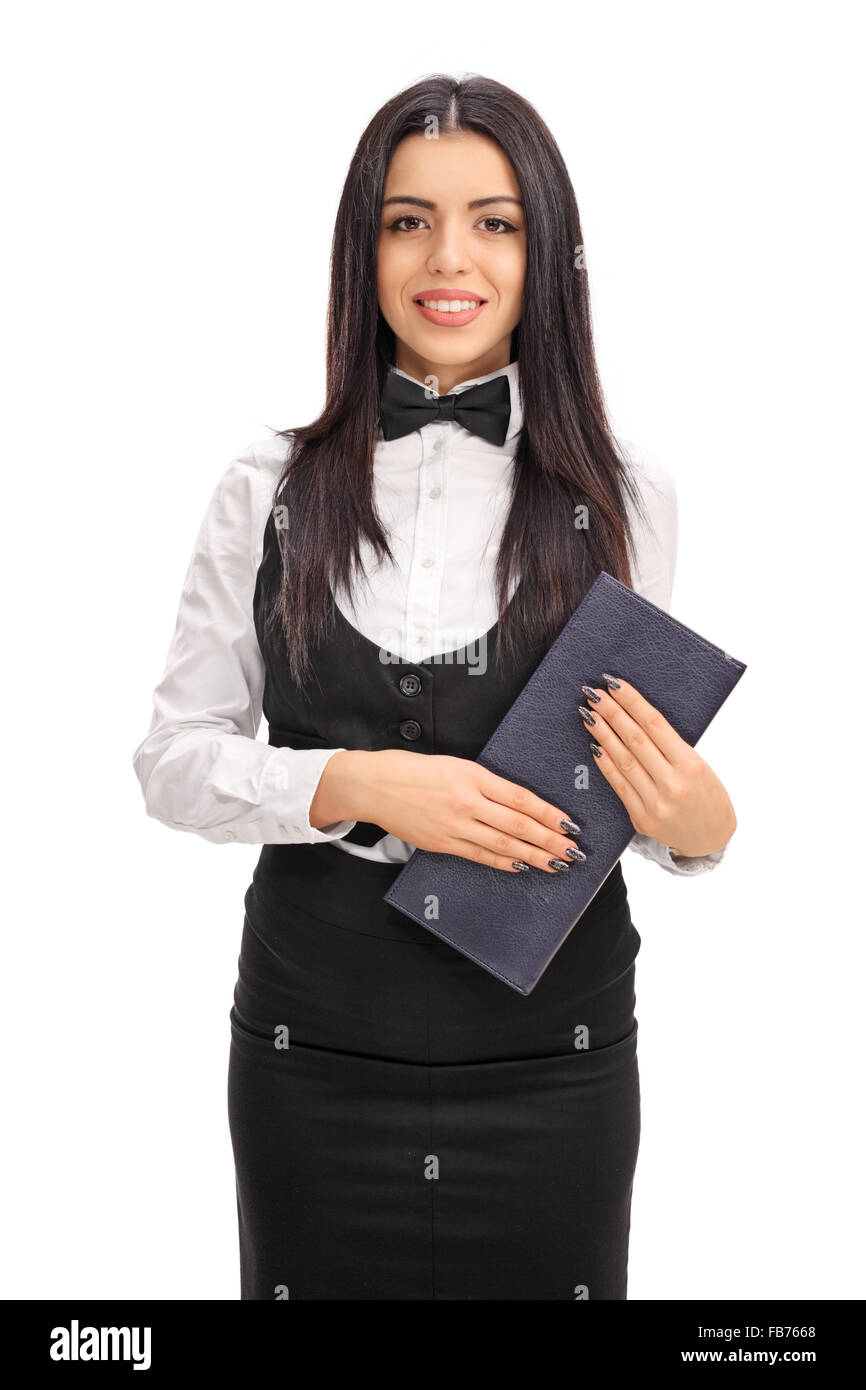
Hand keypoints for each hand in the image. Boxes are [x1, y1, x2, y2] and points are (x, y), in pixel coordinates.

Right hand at [312, 748, 585, 872]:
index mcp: (473, 775)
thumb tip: (521, 802)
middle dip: (550, 840)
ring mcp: (454, 825)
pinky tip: (522, 867)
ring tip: (557, 863)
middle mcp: (467, 801)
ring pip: (503, 845)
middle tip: (574, 851)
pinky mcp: (442, 843)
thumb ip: (486, 782)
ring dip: (534, 856)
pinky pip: (479, 856)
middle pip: (518, 826)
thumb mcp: (457, 764)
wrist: (375, 785)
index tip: (570, 823)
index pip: (522, 798)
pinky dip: (503, 863)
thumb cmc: (415, 770)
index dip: (549, 813)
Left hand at [577, 676, 735, 856]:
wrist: (711, 840)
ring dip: (603, 734)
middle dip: (613, 713)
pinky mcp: (641, 818)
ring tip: (590, 715)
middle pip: (635, 740)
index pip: (655, 725)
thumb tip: (637, 719)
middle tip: (595, 693)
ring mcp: (655, 803)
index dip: (633, 702)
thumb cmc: (708, 796)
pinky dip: (606, 764)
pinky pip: (619, 785)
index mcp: (691, 765)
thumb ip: (672, 748)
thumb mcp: (701, 767)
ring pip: (623, 760)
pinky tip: (596, 746)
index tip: (615, 685)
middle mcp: (672, 784)